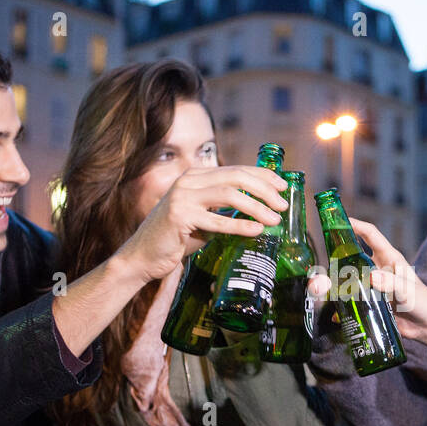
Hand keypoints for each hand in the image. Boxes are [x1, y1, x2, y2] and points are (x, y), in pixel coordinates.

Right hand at [123, 165, 287, 283]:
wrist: (143, 256)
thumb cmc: (176, 237)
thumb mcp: (203, 216)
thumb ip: (223, 208)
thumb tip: (260, 208)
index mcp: (195, 176)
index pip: (236, 169)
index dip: (263, 176)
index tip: (283, 185)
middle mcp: (188, 181)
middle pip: (236, 178)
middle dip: (265, 190)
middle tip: (283, 204)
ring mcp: (182, 197)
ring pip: (229, 195)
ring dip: (257, 207)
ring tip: (275, 220)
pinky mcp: (179, 217)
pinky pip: (217, 221)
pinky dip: (240, 226)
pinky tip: (256, 230)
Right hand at [306, 218, 426, 360]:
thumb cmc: (424, 303)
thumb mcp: (408, 292)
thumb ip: (393, 284)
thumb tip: (373, 277)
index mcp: (389, 258)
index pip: (370, 235)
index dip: (356, 225)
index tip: (340, 220)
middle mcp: (379, 269)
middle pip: (354, 255)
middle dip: (338, 254)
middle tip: (321, 257)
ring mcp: (373, 286)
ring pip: (349, 278)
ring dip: (337, 281)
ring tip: (322, 286)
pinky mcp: (370, 302)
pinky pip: (351, 301)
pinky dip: (341, 306)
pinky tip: (334, 314)